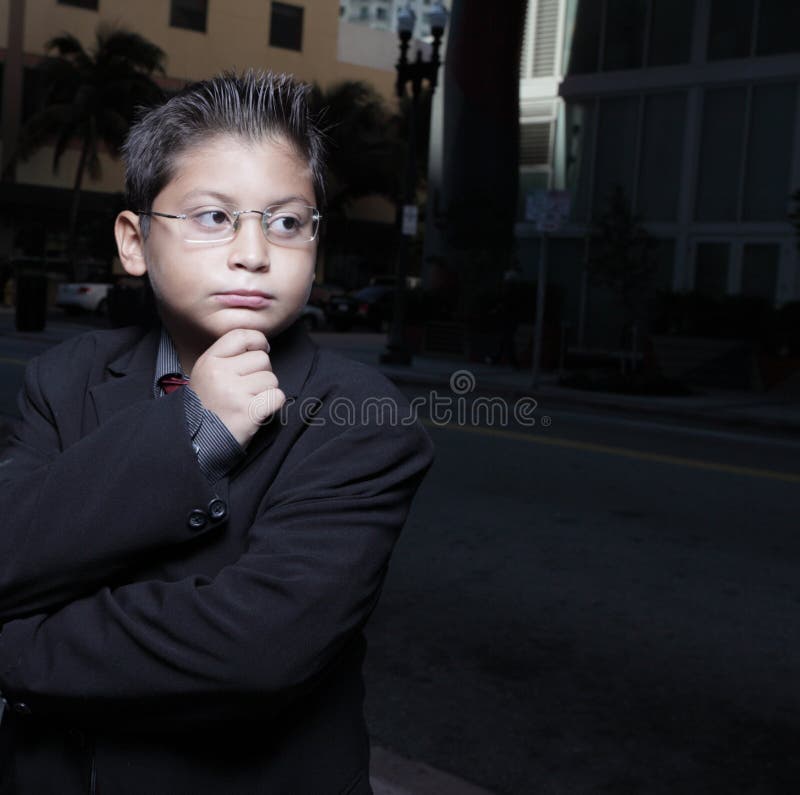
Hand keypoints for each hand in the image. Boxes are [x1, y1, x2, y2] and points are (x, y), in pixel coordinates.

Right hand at [189, 329, 284, 447]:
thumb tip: (263, 347)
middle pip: (262, 359)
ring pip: (271, 379)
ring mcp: (235, 392)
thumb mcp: (207, 375)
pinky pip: (277, 397)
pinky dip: (273, 405)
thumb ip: (229, 358)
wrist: (196, 442)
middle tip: (248, 390)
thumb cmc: (208, 407)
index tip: (261, 351)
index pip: (241, 335)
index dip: (258, 341)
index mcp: (210, 361)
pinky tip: (257, 411)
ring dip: (266, 392)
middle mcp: (221, 373)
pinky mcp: (249, 411)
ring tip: (249, 403)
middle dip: (262, 373)